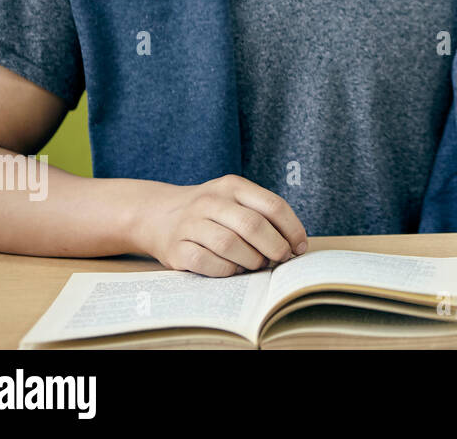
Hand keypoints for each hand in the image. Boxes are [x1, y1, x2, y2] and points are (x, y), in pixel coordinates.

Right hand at [131, 175, 308, 276]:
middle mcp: (210, 201)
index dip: (291, 229)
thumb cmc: (210, 211)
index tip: (299, 247)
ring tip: (256, 264)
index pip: (272, 205)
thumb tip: (293, 245)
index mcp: (232, 186)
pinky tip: (232, 269)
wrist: (157, 214)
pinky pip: (208, 263)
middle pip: (253, 226)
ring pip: (231, 245)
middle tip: (280, 259)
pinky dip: (226, 270)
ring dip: (251, 261)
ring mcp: (190, 224)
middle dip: (274, 247)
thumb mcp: (235, 199)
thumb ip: (262, 214)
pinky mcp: (176, 248)